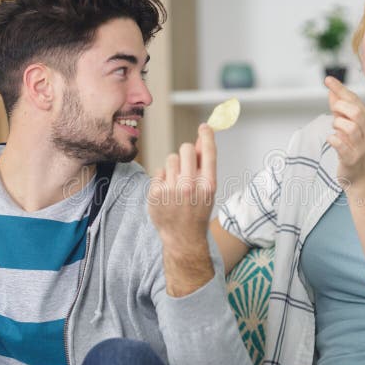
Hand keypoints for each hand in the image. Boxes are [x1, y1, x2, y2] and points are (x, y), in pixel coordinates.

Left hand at [148, 123, 216, 295]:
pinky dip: (163, 179)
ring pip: (171, 158)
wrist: (183, 238)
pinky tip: (167, 193)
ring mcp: (172, 191)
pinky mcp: (156, 194)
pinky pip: (159, 171)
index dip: (207, 136)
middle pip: (186, 149)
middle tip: (187, 163)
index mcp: (208, 185)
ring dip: (174, 167)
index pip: (208, 153)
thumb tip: (203, 138)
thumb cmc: (197, 211)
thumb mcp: (208, 190)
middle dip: (187, 152)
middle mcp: (191, 187)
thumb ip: (205, 165)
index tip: (204, 126)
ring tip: (177, 184)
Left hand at [325, 76, 364, 188]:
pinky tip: (332, 139)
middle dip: (339, 108)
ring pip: (348, 127)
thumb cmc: (352, 147)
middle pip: (354, 111)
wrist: (357, 175)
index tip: (328, 80)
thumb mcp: (345, 124)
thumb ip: (339, 107)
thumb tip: (331, 89)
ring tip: (336, 131)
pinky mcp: (353, 158)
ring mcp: (362, 146)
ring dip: (336, 125)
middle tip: (335, 115)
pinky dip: (333, 139)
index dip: (340, 89)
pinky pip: (340, 144)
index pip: (354, 100)